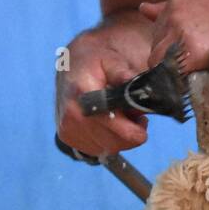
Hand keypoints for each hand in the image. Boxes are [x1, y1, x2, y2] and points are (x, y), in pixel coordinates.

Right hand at [56, 14, 154, 156]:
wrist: (70, 64)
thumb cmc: (94, 61)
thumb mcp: (111, 60)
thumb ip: (123, 73)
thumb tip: (137, 85)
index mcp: (83, 95)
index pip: (114, 126)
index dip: (134, 129)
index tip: (142, 121)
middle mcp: (72, 115)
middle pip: (113, 142)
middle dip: (130, 133)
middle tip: (136, 117)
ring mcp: (67, 128)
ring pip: (106, 148)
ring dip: (120, 138)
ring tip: (122, 117)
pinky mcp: (66, 136)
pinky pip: (96, 149)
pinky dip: (107, 140)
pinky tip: (109, 124)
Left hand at [138, 0, 208, 73]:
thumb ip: (166, 8)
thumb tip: (142, 8)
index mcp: (173, 6)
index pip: (155, 37)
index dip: (164, 51)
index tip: (175, 59)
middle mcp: (173, 18)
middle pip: (155, 51)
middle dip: (166, 63)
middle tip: (185, 70)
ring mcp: (182, 35)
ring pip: (162, 64)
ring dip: (173, 72)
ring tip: (191, 75)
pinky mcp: (193, 52)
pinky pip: (176, 73)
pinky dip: (182, 78)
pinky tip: (195, 77)